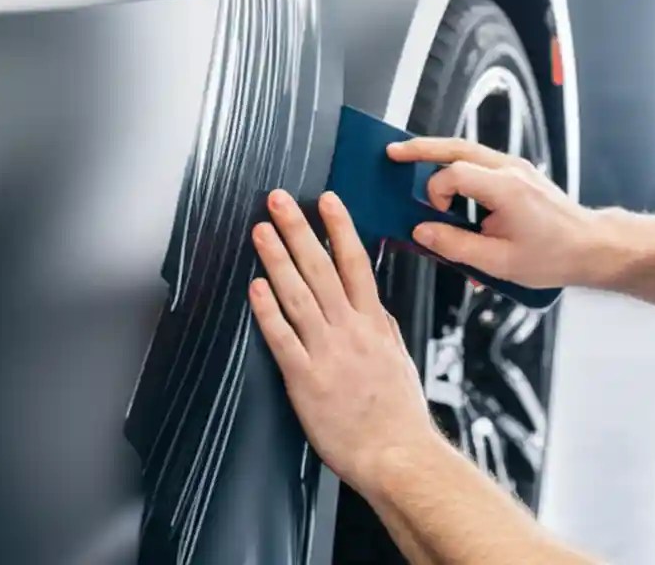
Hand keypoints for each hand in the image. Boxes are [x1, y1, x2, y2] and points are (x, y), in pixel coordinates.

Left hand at [249, 190, 441, 493]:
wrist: (397, 455)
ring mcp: (327, 352)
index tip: (326, 200)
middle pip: (321, 269)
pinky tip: (255, 287)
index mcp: (373, 323)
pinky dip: (268, 310)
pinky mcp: (306, 379)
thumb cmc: (399, 415)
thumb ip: (382, 327)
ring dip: (277, 259)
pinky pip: (283, 338)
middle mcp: (350, 330)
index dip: (339, 227)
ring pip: (298, 295)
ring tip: (261, 230)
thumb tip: (371, 302)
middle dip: (298, 229)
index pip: (355, 263)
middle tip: (279, 200)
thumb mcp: (399, 359)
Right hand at [387, 137, 606, 287]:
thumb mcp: (499, 262)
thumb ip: (455, 245)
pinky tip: (445, 178)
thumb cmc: (555, 255)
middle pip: (457, 147)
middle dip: (421, 148)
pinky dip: (457, 163)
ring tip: (411, 158)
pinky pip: (480, 161)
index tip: (433, 217)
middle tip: (393, 152)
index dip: (435, 193)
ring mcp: (516, 168)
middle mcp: (510, 170)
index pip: (454, 174)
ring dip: (438, 153)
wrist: (591, 247)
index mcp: (506, 188)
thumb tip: (423, 232)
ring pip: (468, 149)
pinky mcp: (517, 173)